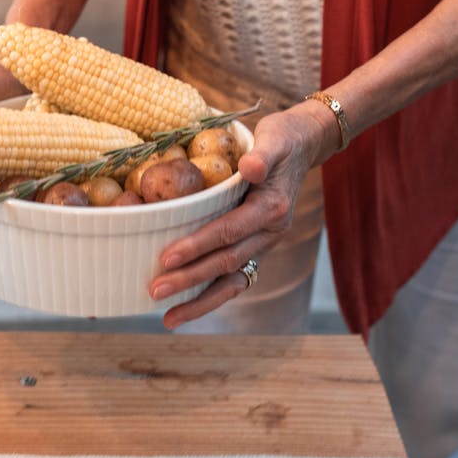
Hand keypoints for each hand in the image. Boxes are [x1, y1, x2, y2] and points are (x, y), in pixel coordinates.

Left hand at [148, 102, 336, 328]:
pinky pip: (232, 277)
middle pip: (226, 263)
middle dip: (189, 280)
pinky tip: (184, 307)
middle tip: (153, 291)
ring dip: (200, 302)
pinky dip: (210, 295)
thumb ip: (263, 154)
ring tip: (168, 319)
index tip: (166, 258)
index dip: (197, 245)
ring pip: (231, 281)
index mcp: (271, 209)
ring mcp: (263, 245)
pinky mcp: (255, 248)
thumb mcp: (275, 138)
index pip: (228, 231)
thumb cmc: (282, 139)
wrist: (303, 147)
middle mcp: (269, 233)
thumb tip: (250, 167)